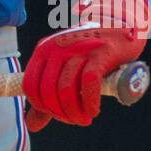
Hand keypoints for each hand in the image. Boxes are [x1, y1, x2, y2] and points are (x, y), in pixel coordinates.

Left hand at [23, 0, 150, 132]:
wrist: (120, 25)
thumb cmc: (90, 52)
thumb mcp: (64, 68)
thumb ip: (47, 96)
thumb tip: (32, 125)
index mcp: (44, 50)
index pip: (30, 85)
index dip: (41, 107)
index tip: (58, 115)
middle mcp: (58, 48)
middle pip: (48, 91)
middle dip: (60, 113)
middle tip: (74, 120)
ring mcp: (79, 49)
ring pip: (66, 89)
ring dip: (74, 112)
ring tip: (84, 118)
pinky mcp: (100, 54)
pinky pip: (89, 84)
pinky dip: (89, 103)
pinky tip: (93, 111)